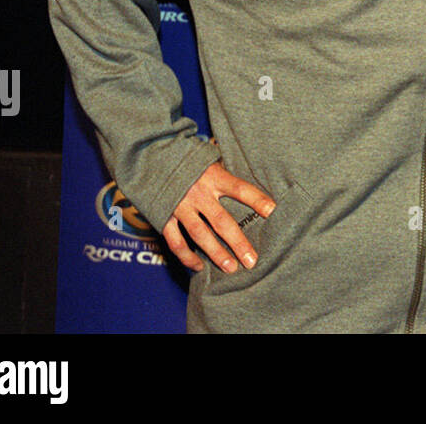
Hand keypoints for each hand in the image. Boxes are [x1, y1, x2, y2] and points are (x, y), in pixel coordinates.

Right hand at [161, 161, 275, 273]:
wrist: (152, 156)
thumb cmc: (189, 159)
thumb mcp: (210, 159)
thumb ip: (226, 173)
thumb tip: (252, 181)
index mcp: (213, 176)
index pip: (240, 188)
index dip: (257, 199)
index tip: (273, 211)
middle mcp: (198, 193)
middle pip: (221, 221)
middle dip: (237, 242)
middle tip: (251, 260)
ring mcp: (180, 206)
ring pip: (200, 235)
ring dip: (216, 254)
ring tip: (231, 269)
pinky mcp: (164, 216)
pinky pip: (176, 241)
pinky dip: (187, 256)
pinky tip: (199, 267)